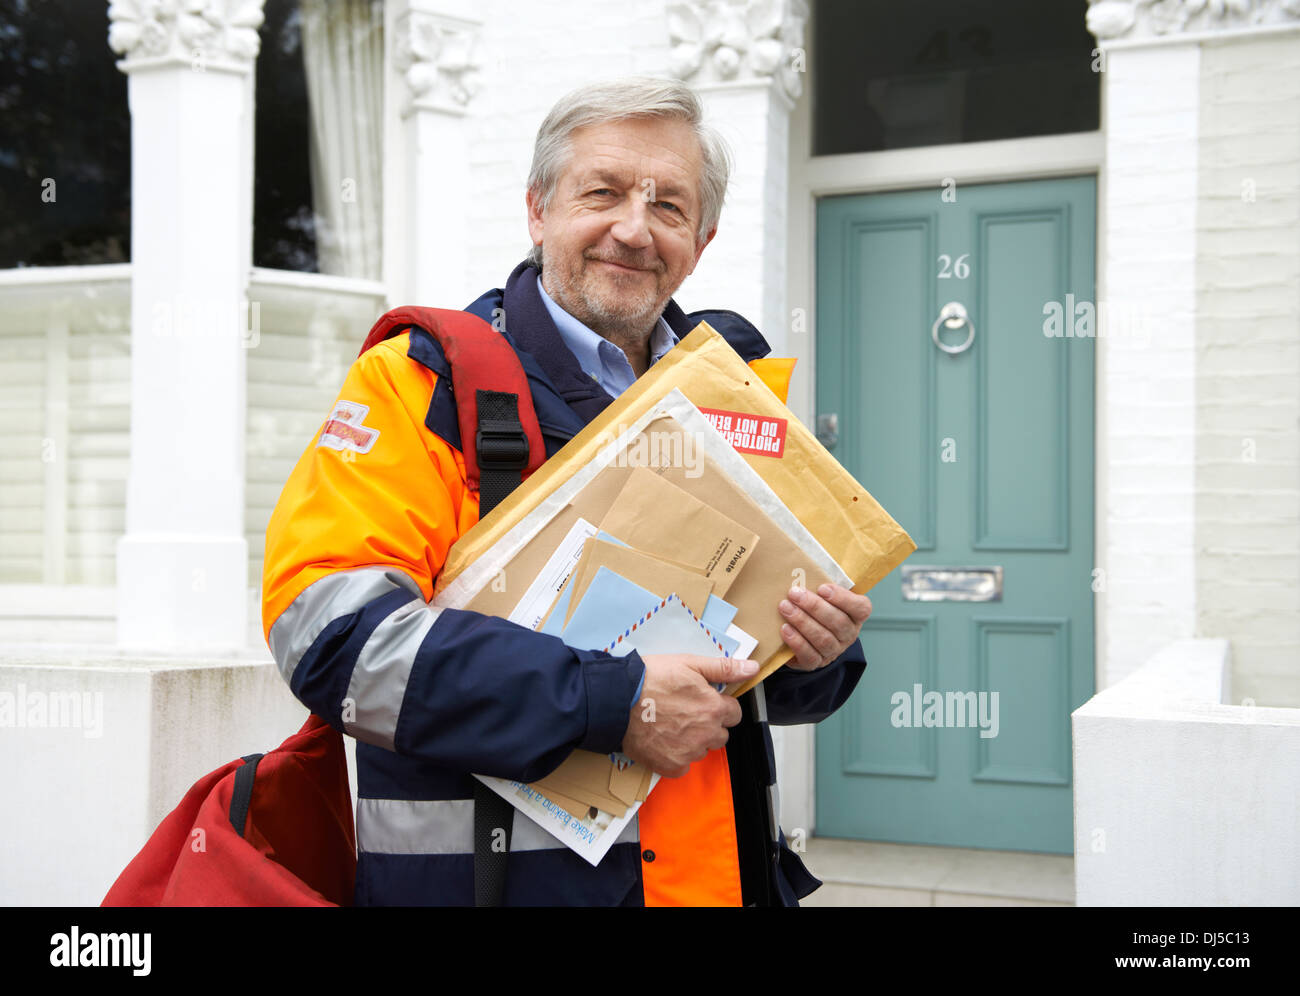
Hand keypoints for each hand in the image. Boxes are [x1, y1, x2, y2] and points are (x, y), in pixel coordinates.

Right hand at [621, 654, 757, 777]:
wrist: (617, 700)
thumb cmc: (651, 679)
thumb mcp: (690, 664)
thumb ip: (724, 668)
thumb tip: (752, 669)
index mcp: (714, 709)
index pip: (734, 714)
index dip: (718, 705)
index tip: (702, 701)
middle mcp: (706, 734)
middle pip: (720, 734)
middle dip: (707, 725)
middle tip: (683, 712)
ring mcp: (689, 753)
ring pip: (701, 749)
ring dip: (692, 740)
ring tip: (669, 724)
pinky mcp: (671, 767)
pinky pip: (683, 766)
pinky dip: (675, 756)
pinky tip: (662, 740)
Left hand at [778, 583, 871, 671]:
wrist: (803, 639)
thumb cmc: (814, 609)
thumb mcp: (821, 595)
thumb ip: (819, 581)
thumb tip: (801, 563)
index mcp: (855, 615)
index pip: (861, 608)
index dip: (843, 598)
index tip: (822, 588)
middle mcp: (848, 634)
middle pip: (838, 622)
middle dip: (814, 607)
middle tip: (794, 594)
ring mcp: (833, 650)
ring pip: (823, 638)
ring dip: (803, 621)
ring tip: (785, 608)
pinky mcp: (816, 663)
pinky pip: (809, 655)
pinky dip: (796, 642)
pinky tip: (785, 629)